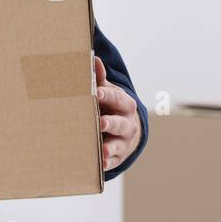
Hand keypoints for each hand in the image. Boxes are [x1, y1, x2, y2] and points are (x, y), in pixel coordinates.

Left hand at [94, 56, 140, 171]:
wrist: (127, 131)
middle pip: (120, 123)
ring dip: (110, 147)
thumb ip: (100, 79)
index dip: (107, 96)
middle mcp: (127, 124)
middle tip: (101, 122)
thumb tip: (93, 58)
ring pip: (118, 144)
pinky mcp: (118, 157)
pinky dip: (107, 163)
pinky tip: (100, 163)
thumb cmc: (112, 107)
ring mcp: (124, 142)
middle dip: (111, 123)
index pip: (117, 99)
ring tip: (102, 149)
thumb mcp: (109, 93)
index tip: (96, 93)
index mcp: (125, 105)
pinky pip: (113, 161)